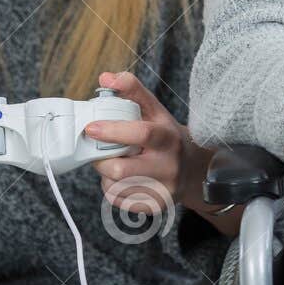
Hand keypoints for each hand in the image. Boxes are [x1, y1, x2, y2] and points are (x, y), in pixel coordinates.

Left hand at [85, 71, 205, 217]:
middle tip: (99, 151)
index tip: (91, 128)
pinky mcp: (154, 207)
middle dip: (101, 160)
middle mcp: (169, 166)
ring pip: (116, 187)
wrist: (192, 170)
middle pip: (122, 169)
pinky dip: (112, 188)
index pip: (142, 134)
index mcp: (168, 138)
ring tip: (114, 163)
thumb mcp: (154, 110)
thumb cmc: (165, 137)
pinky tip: (122, 178)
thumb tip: (105, 78)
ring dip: (105, 174)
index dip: (113, 130)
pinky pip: (118, 200)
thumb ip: (131, 90)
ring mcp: (162, 190)